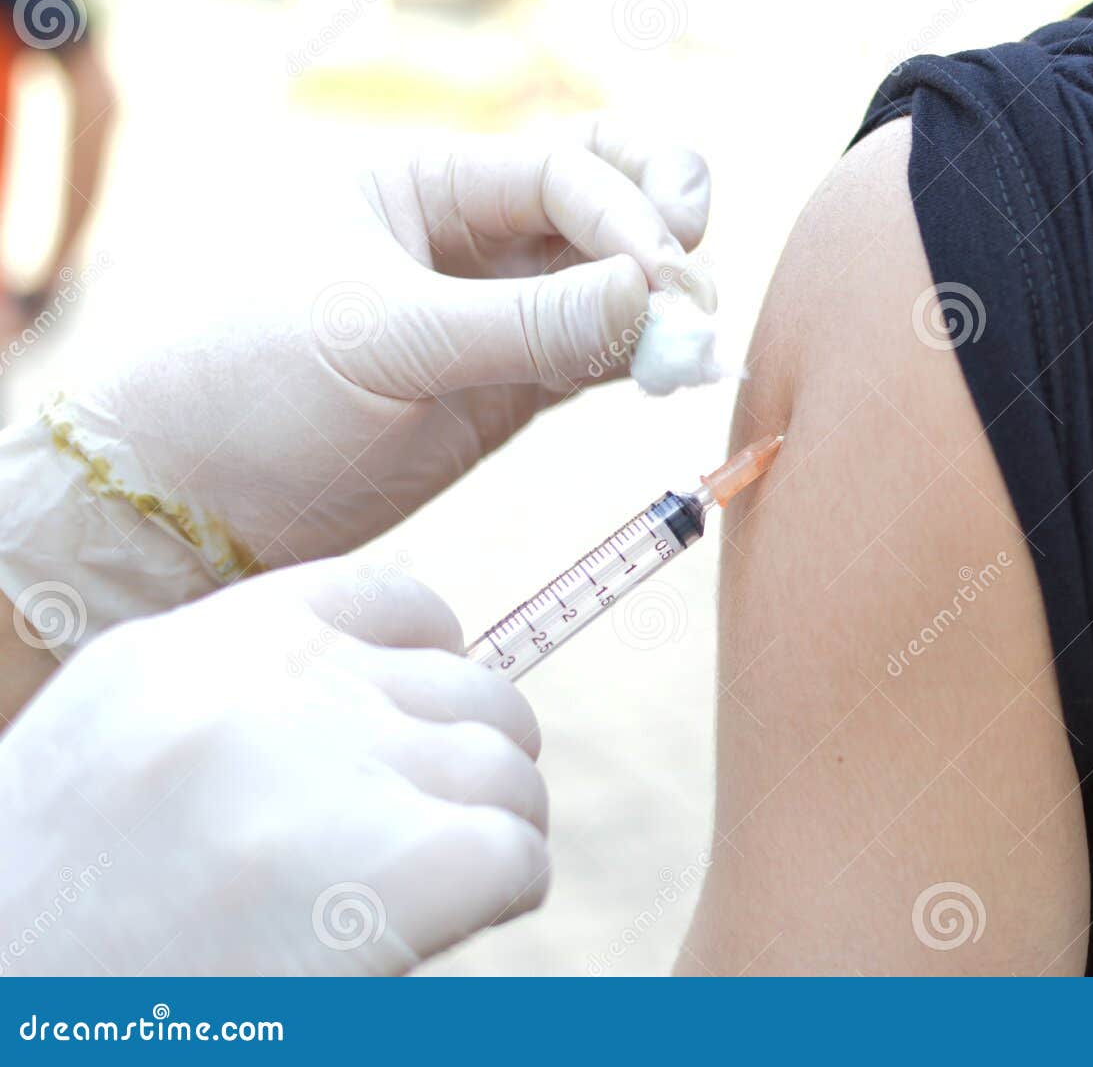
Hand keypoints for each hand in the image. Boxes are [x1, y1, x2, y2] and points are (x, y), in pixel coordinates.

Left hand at [0, 119, 713, 649]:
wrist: (187, 499)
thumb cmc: (246, 384)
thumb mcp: (382, 338)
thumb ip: (525, 323)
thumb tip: (653, 300)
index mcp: (421, 182)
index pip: (560, 173)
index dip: (624, 217)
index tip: (662, 278)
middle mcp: (466, 236)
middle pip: (601, 199)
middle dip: (663, 222)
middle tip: (695, 280)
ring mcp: (494, 314)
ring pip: (611, 281)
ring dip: (662, 299)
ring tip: (694, 340)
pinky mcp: (507, 390)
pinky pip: (598, 354)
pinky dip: (641, 358)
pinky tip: (670, 369)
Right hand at [0, 558, 548, 974]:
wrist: (7, 1014)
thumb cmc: (55, 928)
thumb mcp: (117, 754)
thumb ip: (245, 697)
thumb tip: (400, 679)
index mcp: (190, 652)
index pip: (385, 603)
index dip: (425, 673)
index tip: (413, 737)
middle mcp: (266, 688)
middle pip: (466, 687)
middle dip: (466, 763)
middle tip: (420, 835)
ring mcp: (330, 770)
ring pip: (505, 766)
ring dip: (492, 828)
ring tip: (427, 889)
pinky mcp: (394, 865)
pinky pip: (516, 850)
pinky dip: (504, 892)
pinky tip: (440, 928)